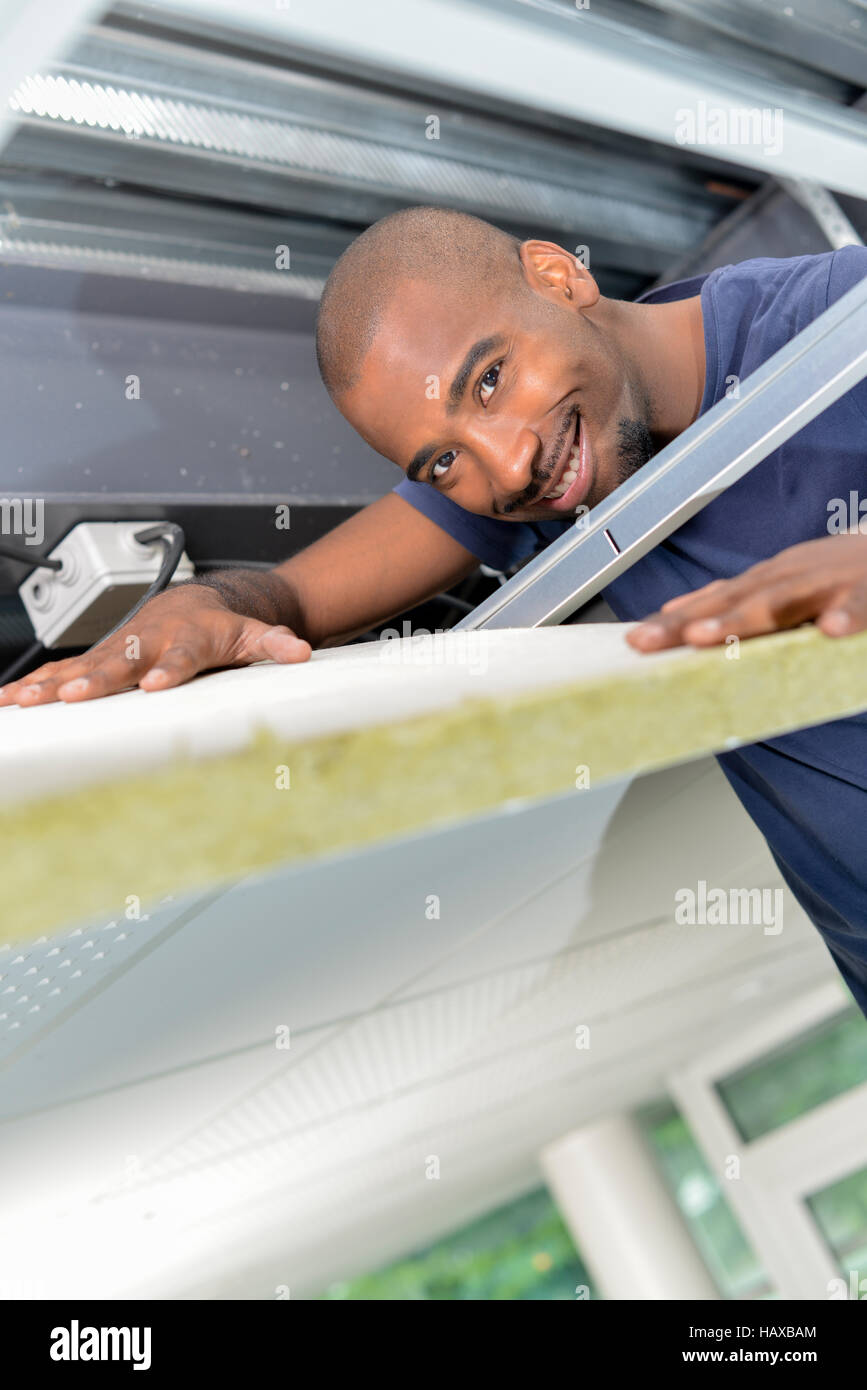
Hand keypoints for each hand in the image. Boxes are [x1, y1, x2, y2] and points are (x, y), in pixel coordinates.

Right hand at [0, 585, 311, 705]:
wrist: (192, 603)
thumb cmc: (220, 626)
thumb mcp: (251, 634)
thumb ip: (274, 644)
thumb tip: (302, 651)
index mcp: (187, 639)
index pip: (179, 657)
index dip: (168, 671)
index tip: (155, 686)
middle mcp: (147, 643)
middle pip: (120, 662)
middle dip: (96, 679)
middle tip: (75, 696)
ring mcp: (118, 649)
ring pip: (82, 666)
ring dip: (53, 684)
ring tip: (26, 701)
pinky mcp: (97, 658)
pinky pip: (61, 671)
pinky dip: (34, 684)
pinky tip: (6, 702)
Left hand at [627, 533, 866, 652]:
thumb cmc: (840, 575)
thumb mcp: (785, 585)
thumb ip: (737, 601)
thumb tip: (677, 615)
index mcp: (770, 579)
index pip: (713, 601)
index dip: (673, 620)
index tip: (635, 639)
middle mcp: (792, 577)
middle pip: (733, 602)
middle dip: (686, 623)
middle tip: (646, 642)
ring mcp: (831, 584)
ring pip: (783, 603)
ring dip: (742, 620)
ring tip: (704, 638)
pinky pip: (861, 608)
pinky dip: (846, 617)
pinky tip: (831, 630)